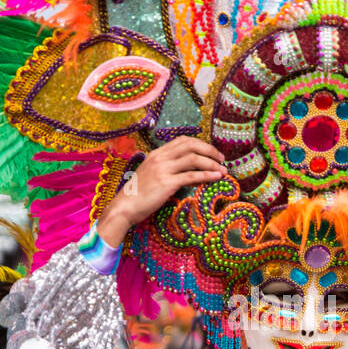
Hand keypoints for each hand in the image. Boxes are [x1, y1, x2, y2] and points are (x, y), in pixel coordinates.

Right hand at [95, 137, 227, 246]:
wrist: (124, 207)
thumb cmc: (137, 196)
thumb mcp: (150, 176)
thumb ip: (165, 169)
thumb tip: (184, 172)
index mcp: (156, 154)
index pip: (183, 140)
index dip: (200, 144)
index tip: (212, 152)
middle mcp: (160, 158)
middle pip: (191, 145)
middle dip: (210, 150)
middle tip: (222, 159)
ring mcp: (163, 169)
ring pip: (194, 159)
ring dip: (212, 163)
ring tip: (223, 170)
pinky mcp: (166, 183)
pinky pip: (192, 175)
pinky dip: (207, 175)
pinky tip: (216, 177)